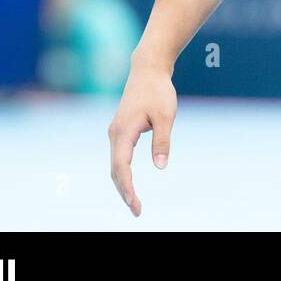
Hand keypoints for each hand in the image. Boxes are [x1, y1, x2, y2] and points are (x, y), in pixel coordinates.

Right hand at [108, 57, 177, 216]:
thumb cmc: (158, 91)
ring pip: (115, 164)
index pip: (122, 167)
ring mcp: (116, 132)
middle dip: (124, 192)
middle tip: (137, 211)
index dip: (128, 187)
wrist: (148, 70)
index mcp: (124, 132)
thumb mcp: (165, 116)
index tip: (135, 204)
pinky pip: (118, 157)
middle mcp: (115, 134)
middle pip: (115, 170)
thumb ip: (162, 141)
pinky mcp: (120, 130)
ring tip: (134, 202)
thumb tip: (160, 167)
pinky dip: (123, 173)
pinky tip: (130, 183)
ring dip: (123, 184)